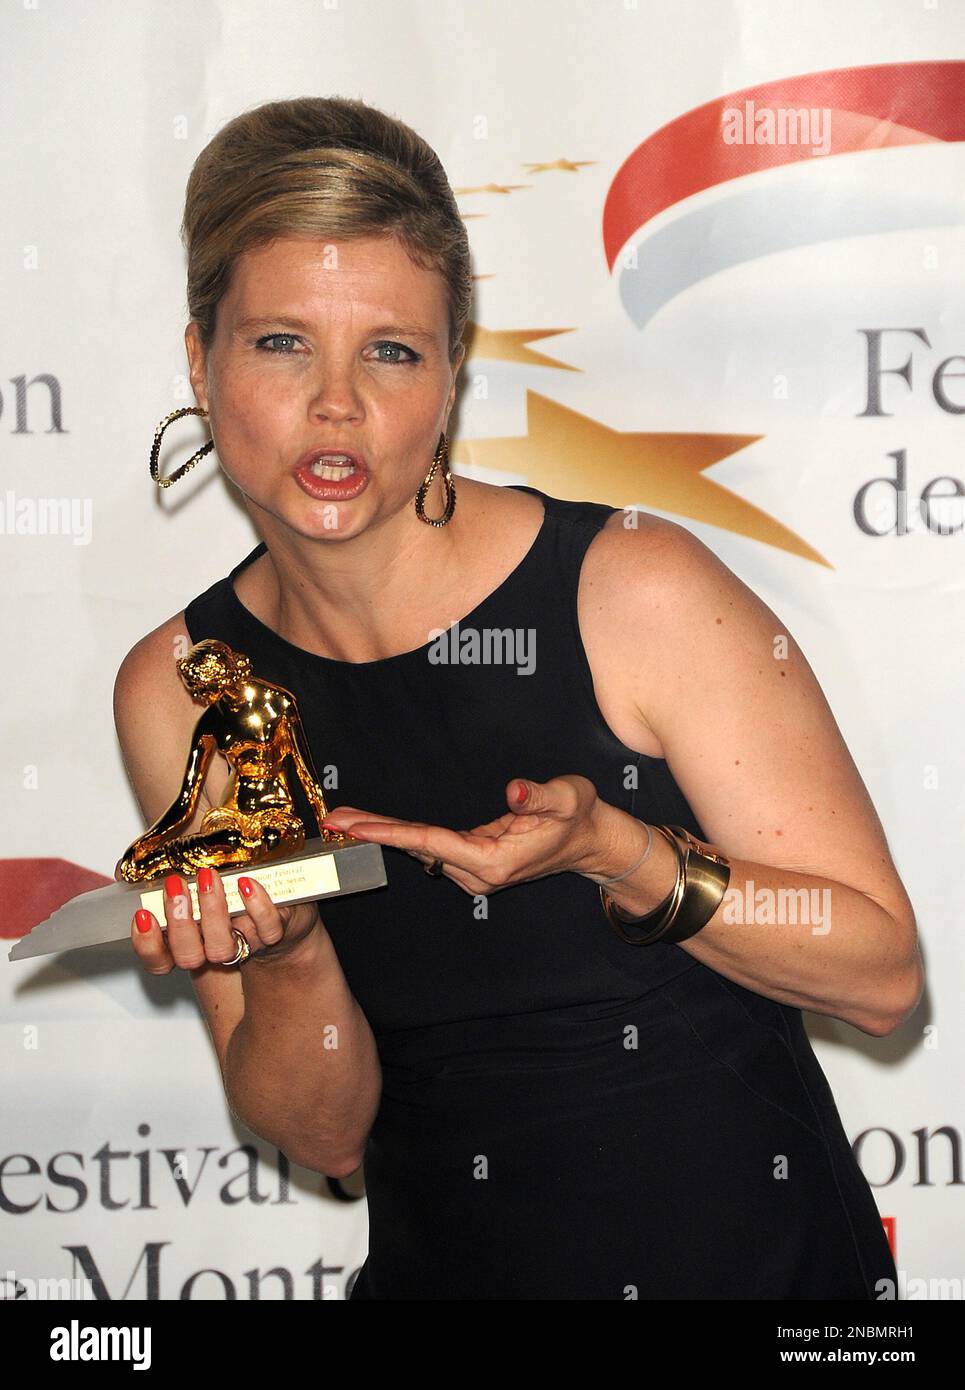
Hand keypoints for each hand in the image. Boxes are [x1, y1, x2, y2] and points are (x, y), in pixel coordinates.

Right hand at [128, 865, 321, 974]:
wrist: (284, 899)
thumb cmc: (229, 884)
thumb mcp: (191, 877)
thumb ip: (154, 874)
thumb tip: (124, 870)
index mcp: (189, 940)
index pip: (159, 960)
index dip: (147, 944)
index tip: (144, 914)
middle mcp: (213, 948)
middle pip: (188, 956)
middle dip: (179, 922)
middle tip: (177, 885)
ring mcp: (244, 943)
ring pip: (223, 948)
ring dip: (212, 913)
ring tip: (209, 876)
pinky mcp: (275, 931)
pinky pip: (266, 929)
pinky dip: (257, 906)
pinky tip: (247, 883)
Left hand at [319, 775, 607, 896]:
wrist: (591, 840)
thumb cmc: (579, 815)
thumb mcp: (567, 797)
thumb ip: (539, 795)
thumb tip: (513, 791)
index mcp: (494, 861)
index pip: (433, 843)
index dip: (393, 833)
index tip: (358, 827)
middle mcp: (478, 875)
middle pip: (418, 850)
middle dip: (375, 833)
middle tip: (332, 819)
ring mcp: (474, 874)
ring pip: (422, 851)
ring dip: (386, 835)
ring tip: (345, 818)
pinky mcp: (473, 866)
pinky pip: (431, 849)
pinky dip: (404, 837)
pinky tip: (378, 827)